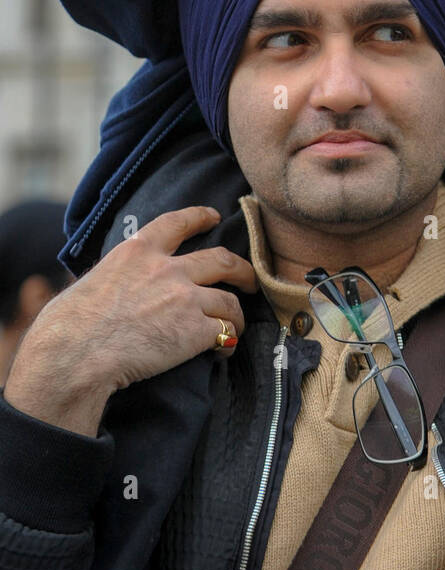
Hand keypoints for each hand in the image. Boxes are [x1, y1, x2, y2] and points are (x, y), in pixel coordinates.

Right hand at [4, 207, 258, 435]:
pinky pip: (226, 331)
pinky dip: (229, 341)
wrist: (76, 352)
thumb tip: (116, 289)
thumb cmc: (69, 325)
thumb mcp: (94, 282)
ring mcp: (185, 298)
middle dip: (242, 268)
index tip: (214, 216)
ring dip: (237, 314)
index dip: (199, 217)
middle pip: (221, 259)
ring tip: (236, 325)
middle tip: (250, 278)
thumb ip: (118, 278)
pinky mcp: (195, 330)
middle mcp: (167, 269)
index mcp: (137, 252)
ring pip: (230, 300)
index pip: (176, 223)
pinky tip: (223, 350)